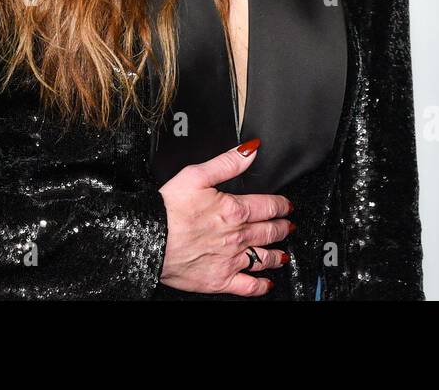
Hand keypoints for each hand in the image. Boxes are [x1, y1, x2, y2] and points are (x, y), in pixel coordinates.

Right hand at [156, 137, 294, 295]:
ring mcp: (231, 260)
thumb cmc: (168, 209)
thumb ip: (227, 163)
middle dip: (283, 228)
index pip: (268, 207)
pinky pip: (248, 287)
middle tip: (289, 225)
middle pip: (270, 232)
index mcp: (234, 210)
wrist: (149, 239)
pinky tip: (266, 283)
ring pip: (264, 258)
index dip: (281, 205)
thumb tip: (250, 151)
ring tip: (284, 253)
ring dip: (278, 255)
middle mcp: (238, 236)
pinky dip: (261, 286)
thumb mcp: (197, 174)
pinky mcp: (220, 280)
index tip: (286, 205)